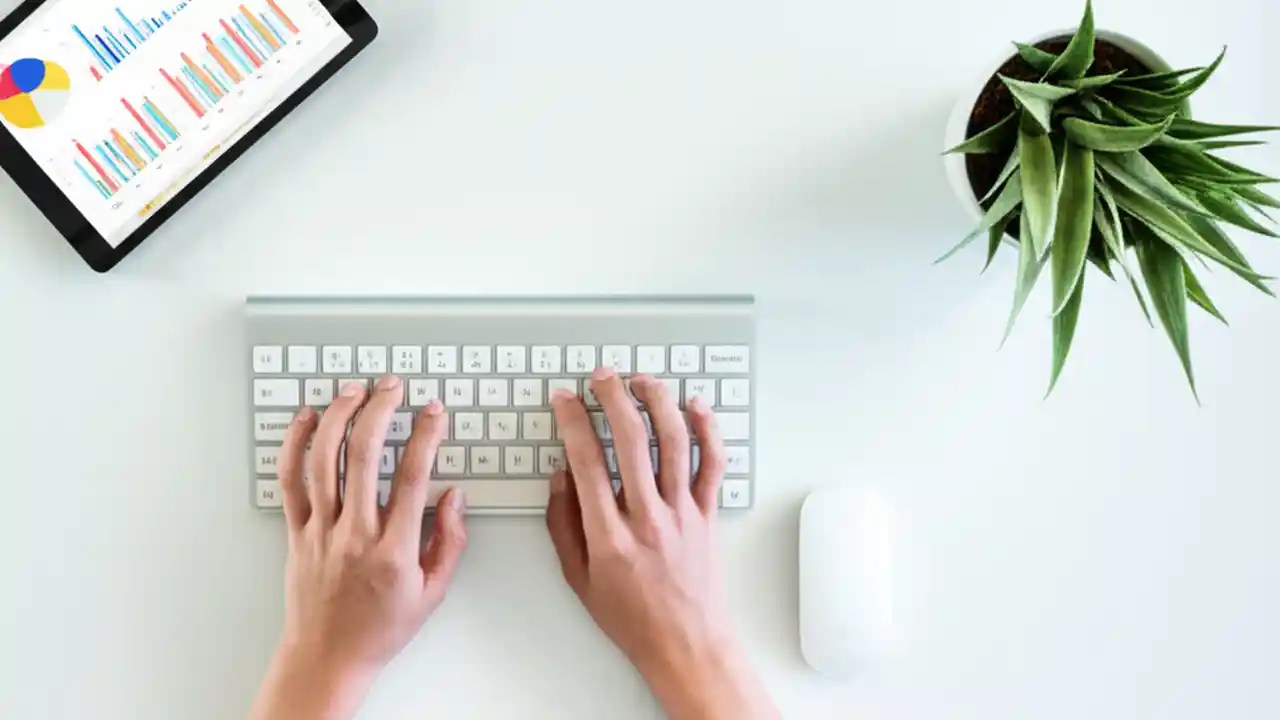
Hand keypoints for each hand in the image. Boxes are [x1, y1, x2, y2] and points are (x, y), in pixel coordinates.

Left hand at [250, 376, 467, 719]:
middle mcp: (355, 536)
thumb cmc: (380, 629)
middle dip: (381, 411)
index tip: (434, 412)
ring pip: (324, 461)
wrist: (327, 657)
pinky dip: (295, 445)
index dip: (426, 436)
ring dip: (340, 417)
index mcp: (395, 551)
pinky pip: (290, 481)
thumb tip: (453, 497)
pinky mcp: (296, 533)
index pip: (414, 478)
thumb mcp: (433, 592)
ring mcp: (320, 532)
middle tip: (393, 388)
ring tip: (354, 391)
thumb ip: (450, 542)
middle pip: (365, 456)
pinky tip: (307, 420)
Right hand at [546, 369, 777, 719]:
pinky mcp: (708, 514)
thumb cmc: (630, 617)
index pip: (587, 462)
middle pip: (631, 440)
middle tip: (600, 377)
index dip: (572, 422)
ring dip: (657, 402)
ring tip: (641, 381)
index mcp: (610, 536)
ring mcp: (683, 513)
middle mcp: (648, 518)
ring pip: (674, 442)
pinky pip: (713, 464)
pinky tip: (695, 406)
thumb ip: (563, 524)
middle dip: (612, 398)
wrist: (685, 643)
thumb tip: (560, 475)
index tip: (564, 399)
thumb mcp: (578, 578)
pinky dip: (708, 430)